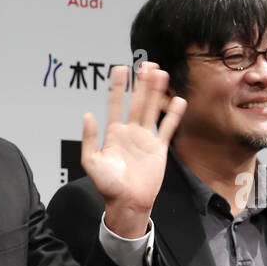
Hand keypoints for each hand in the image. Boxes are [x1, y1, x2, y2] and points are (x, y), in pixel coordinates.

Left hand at [81, 62, 186, 238]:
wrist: (127, 202)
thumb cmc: (108, 185)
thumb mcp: (91, 162)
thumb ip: (89, 139)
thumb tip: (88, 115)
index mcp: (113, 134)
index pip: (115, 104)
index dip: (117, 87)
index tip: (119, 69)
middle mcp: (130, 132)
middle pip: (137, 102)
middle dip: (141, 84)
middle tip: (146, 64)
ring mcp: (145, 139)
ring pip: (153, 110)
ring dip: (157, 92)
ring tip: (161, 73)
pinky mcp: (159, 148)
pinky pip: (167, 128)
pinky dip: (173, 115)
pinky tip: (178, 100)